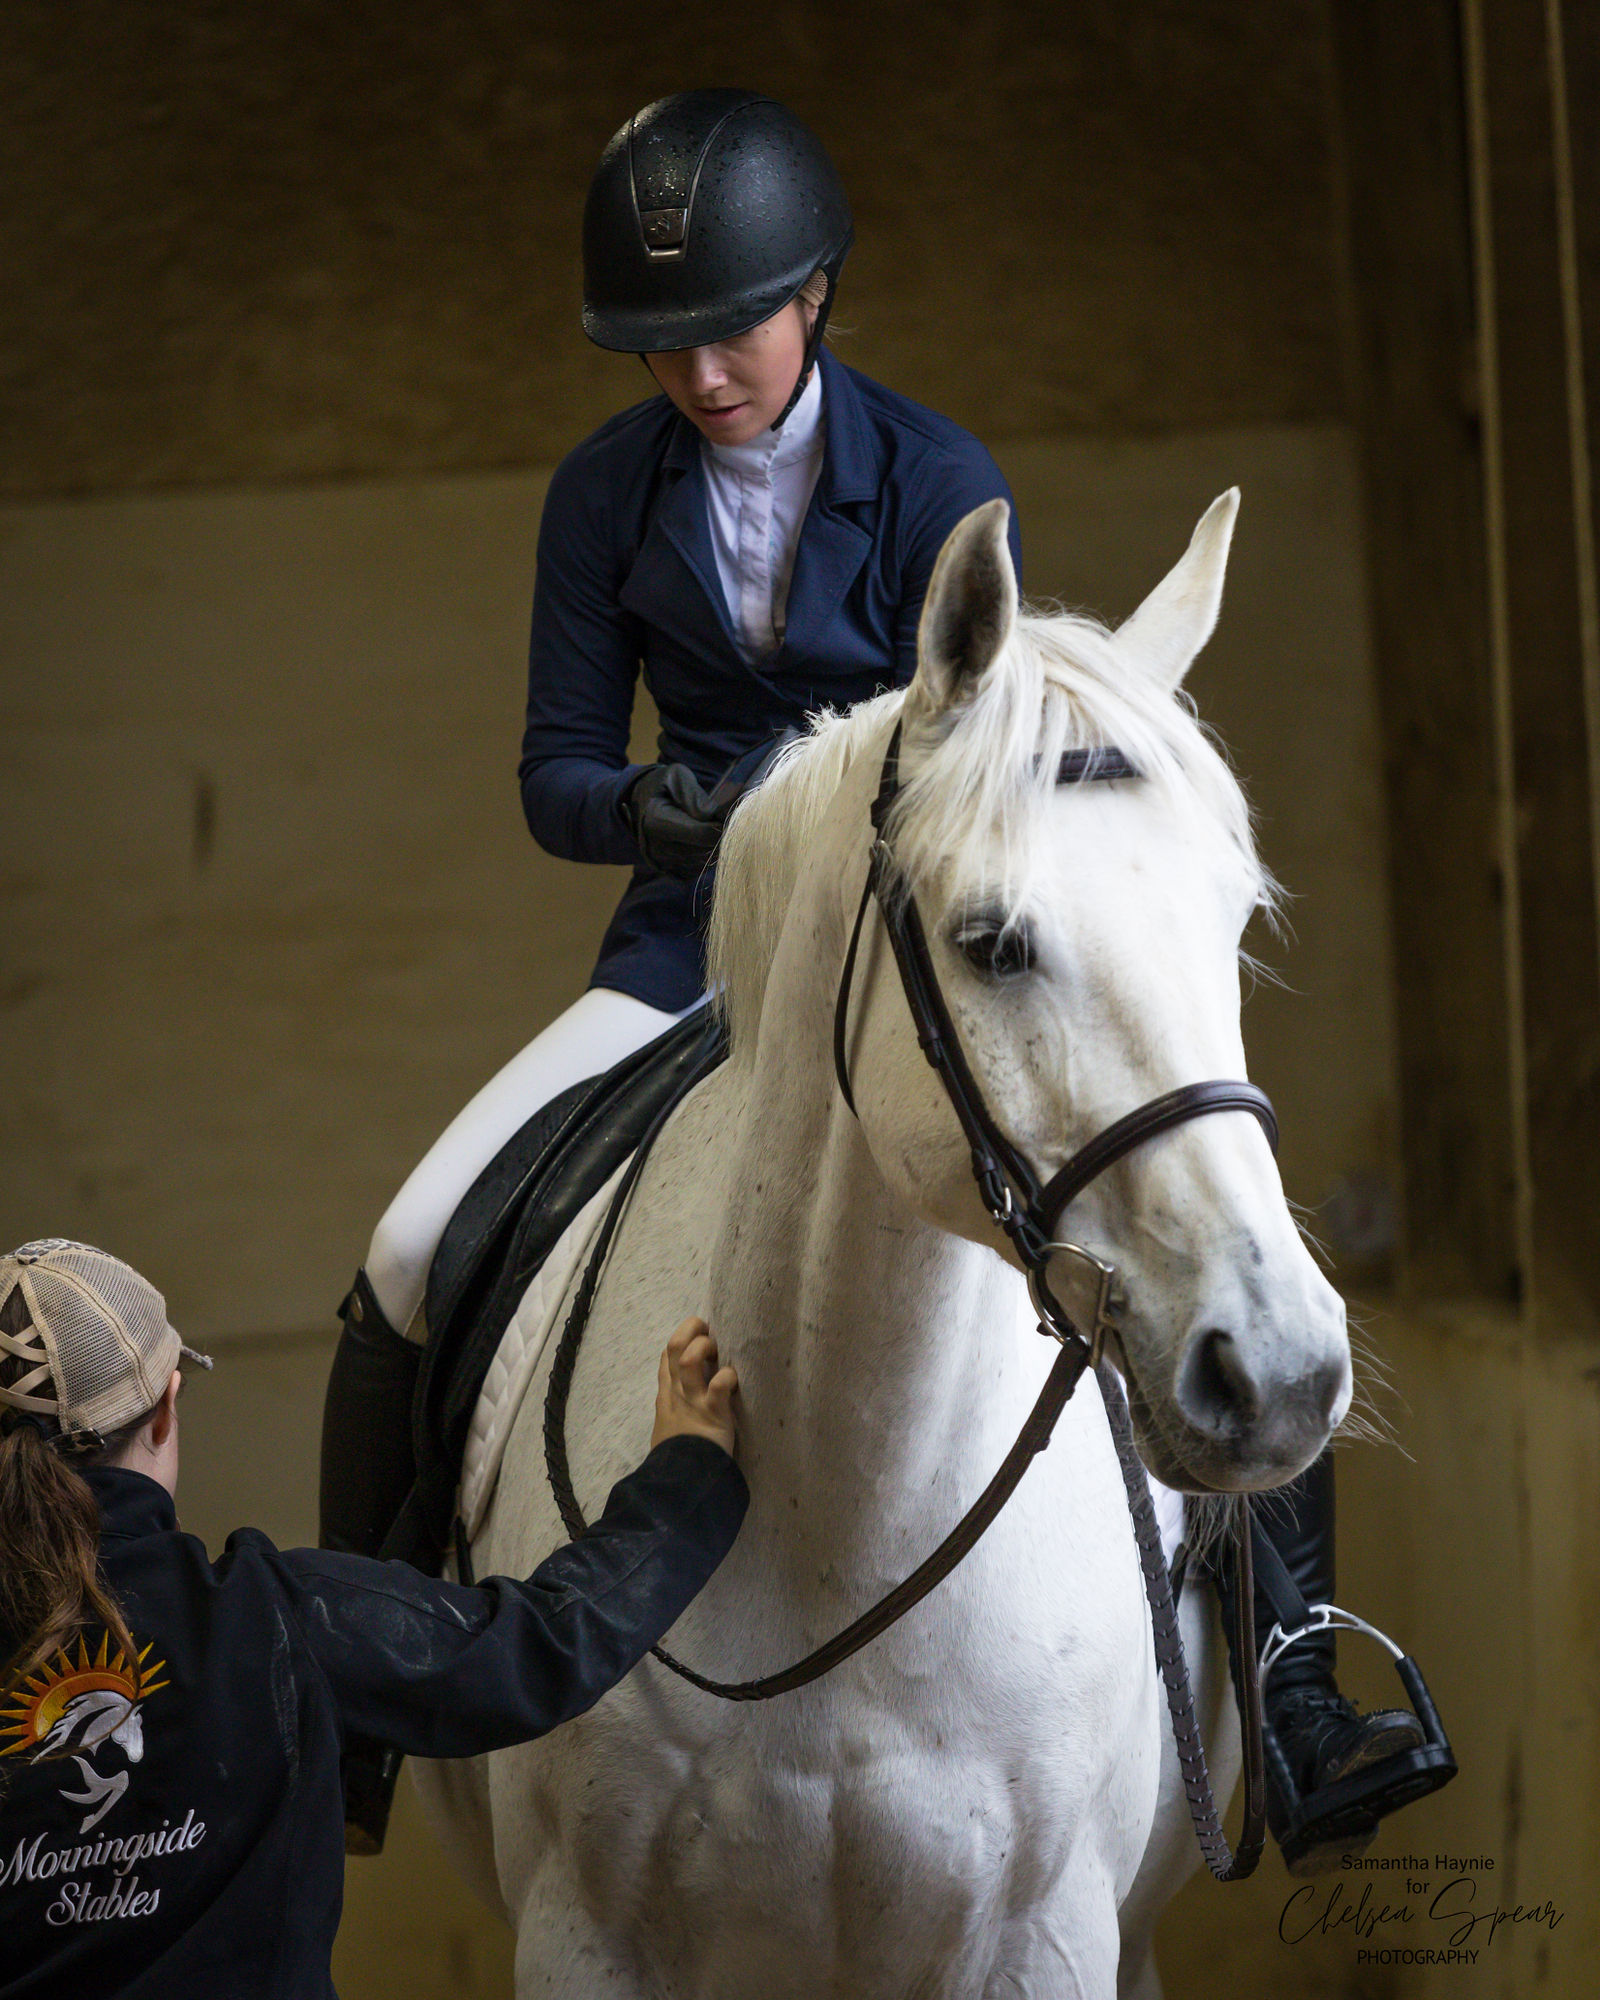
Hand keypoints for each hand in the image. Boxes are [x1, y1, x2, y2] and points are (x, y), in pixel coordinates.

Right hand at [625, 763, 726, 879]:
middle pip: (706, 849)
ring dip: (713, 845)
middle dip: (719, 835)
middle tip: (718, 818)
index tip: (727, 813)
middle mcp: (656, 849)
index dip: (722, 825)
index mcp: (656, 822)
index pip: (703, 833)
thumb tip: (718, 818)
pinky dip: (704, 855)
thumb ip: (697, 797)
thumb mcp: (678, 777)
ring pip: (704, 861)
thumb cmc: (663, 785)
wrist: (640, 802)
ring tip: (707, 827)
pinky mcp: (668, 872)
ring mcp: (661, 864)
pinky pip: (698, 869)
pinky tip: (699, 840)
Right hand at [651, 1316, 737, 1456]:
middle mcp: (677, 1392)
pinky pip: (719, 1385)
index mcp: (667, 1394)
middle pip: (675, 1346)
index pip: (667, 1355)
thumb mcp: (666, 1427)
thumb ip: (673, 1408)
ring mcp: (693, 1400)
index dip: (681, 1338)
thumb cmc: (676, 1457)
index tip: (697, 1336)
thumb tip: (683, 1399)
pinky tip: (733, 1379)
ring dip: (706, 1347)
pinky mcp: (712, 1413)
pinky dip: (727, 1377)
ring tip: (719, 1353)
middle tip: (709, 1332)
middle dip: (691, 1330)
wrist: (678, 1481)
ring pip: (691, 1358)